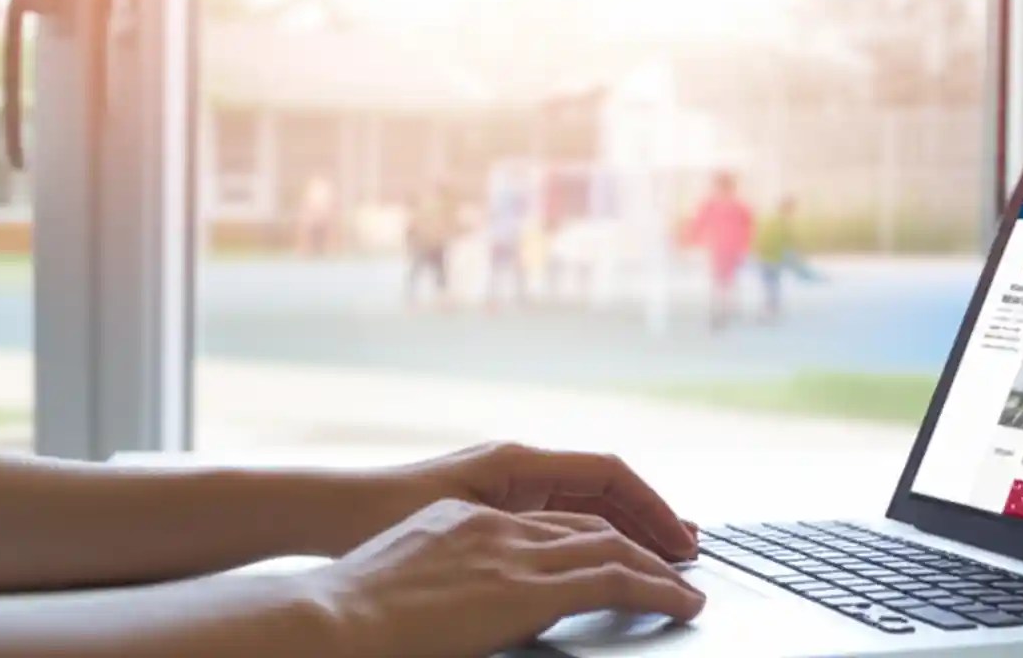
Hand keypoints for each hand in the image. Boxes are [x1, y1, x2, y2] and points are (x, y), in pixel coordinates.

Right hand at [312, 498, 706, 657]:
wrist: (334, 616)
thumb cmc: (349, 608)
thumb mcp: (401, 577)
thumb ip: (440, 579)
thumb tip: (447, 605)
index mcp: (466, 520)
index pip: (548, 519)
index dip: (591, 532)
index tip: (617, 546)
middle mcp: (497, 524)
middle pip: (588, 522)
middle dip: (637, 536)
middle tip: (674, 553)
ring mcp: (515, 552)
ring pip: (611, 546)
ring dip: (656, 563)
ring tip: (688, 583)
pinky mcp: (529, 586)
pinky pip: (613, 579)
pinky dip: (657, 588)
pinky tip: (682, 602)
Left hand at [395, 442, 699, 561]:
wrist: (333, 511)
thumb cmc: (386, 515)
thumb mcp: (464, 525)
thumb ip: (526, 535)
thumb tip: (589, 550)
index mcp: (519, 462)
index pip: (608, 475)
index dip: (652, 506)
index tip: (682, 539)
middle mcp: (519, 466)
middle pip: (603, 488)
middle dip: (648, 518)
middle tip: (689, 550)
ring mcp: (507, 484)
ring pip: (584, 504)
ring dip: (625, 528)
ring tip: (663, 554)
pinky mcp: (493, 506)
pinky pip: (558, 517)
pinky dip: (590, 536)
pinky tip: (604, 560)